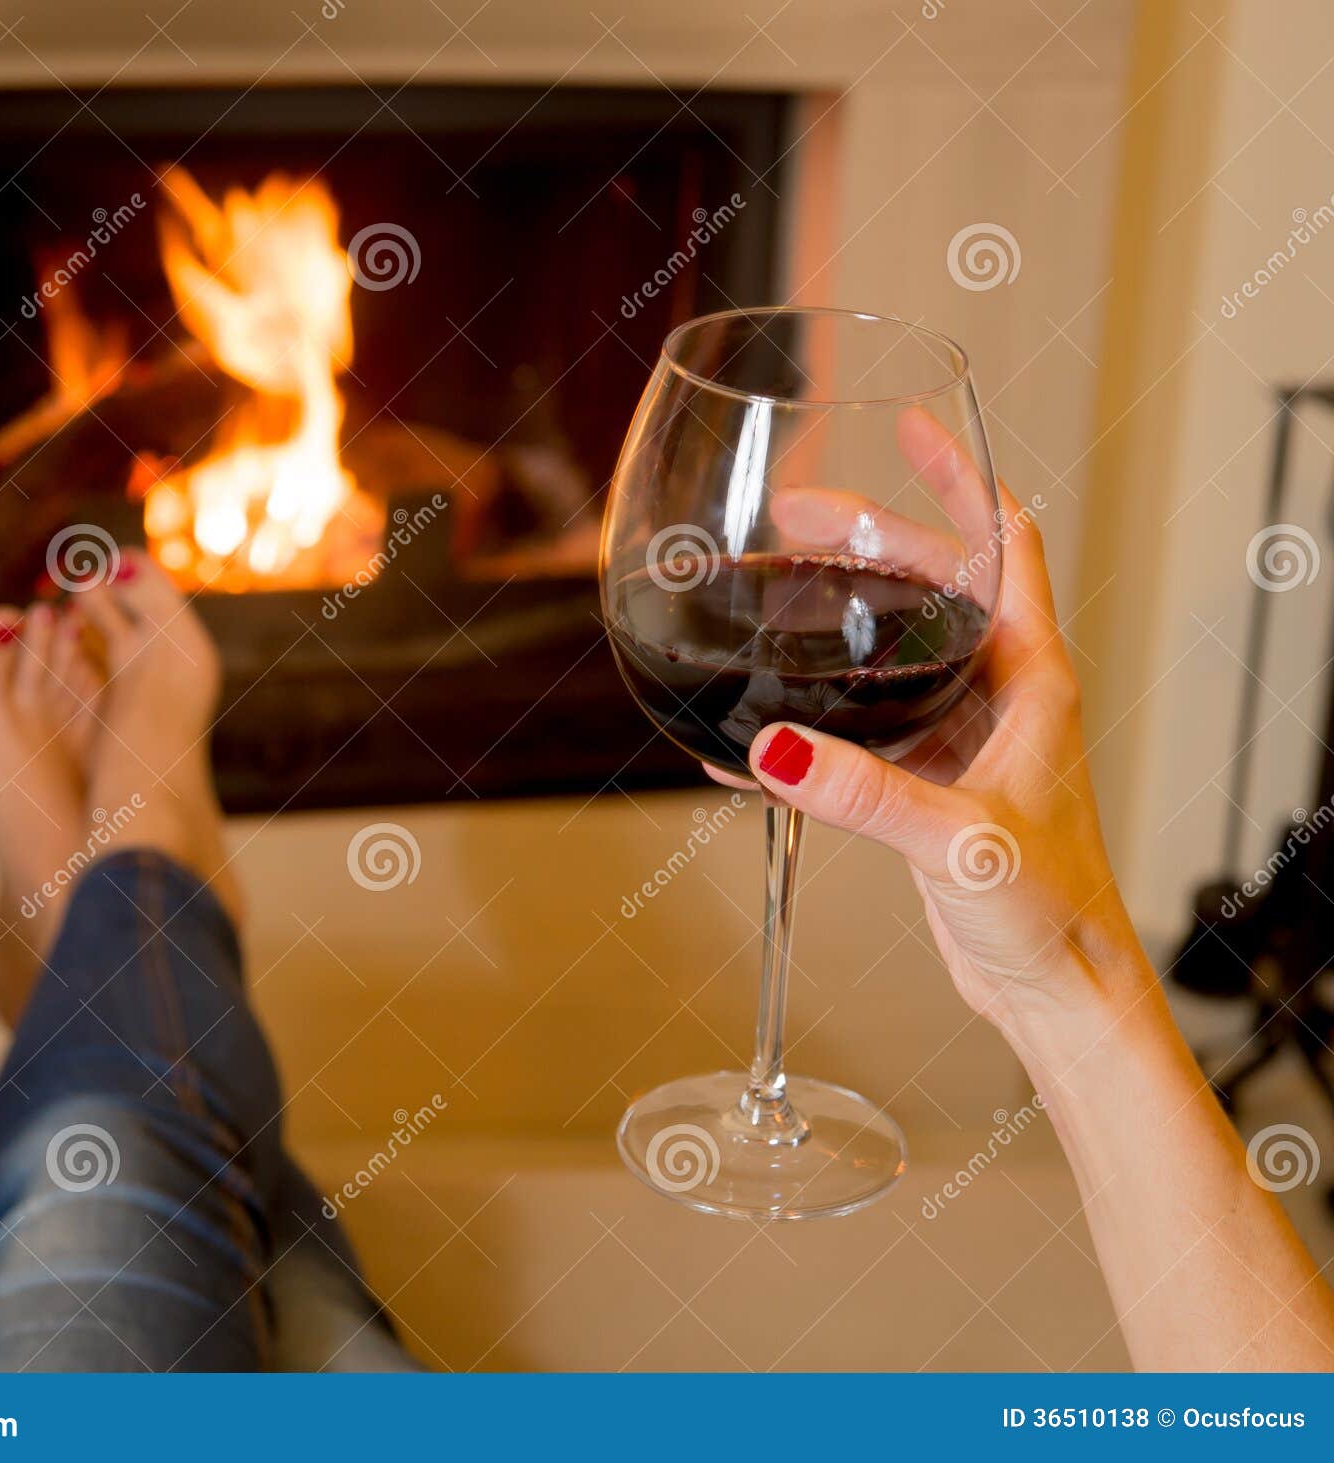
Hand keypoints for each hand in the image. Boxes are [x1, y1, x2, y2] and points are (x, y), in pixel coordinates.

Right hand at [713, 413, 1151, 1036]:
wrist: (1058, 987)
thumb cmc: (1052, 911)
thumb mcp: (957, 842)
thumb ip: (864, 794)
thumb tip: (777, 746)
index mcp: (1030, 679)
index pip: (1004, 544)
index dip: (961, 478)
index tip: (912, 428)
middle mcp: (998, 695)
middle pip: (930, 585)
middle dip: (863, 540)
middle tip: (794, 516)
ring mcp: (962, 738)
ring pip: (893, 648)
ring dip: (836, 615)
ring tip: (768, 592)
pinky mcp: (928, 785)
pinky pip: (864, 726)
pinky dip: (815, 717)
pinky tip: (759, 734)